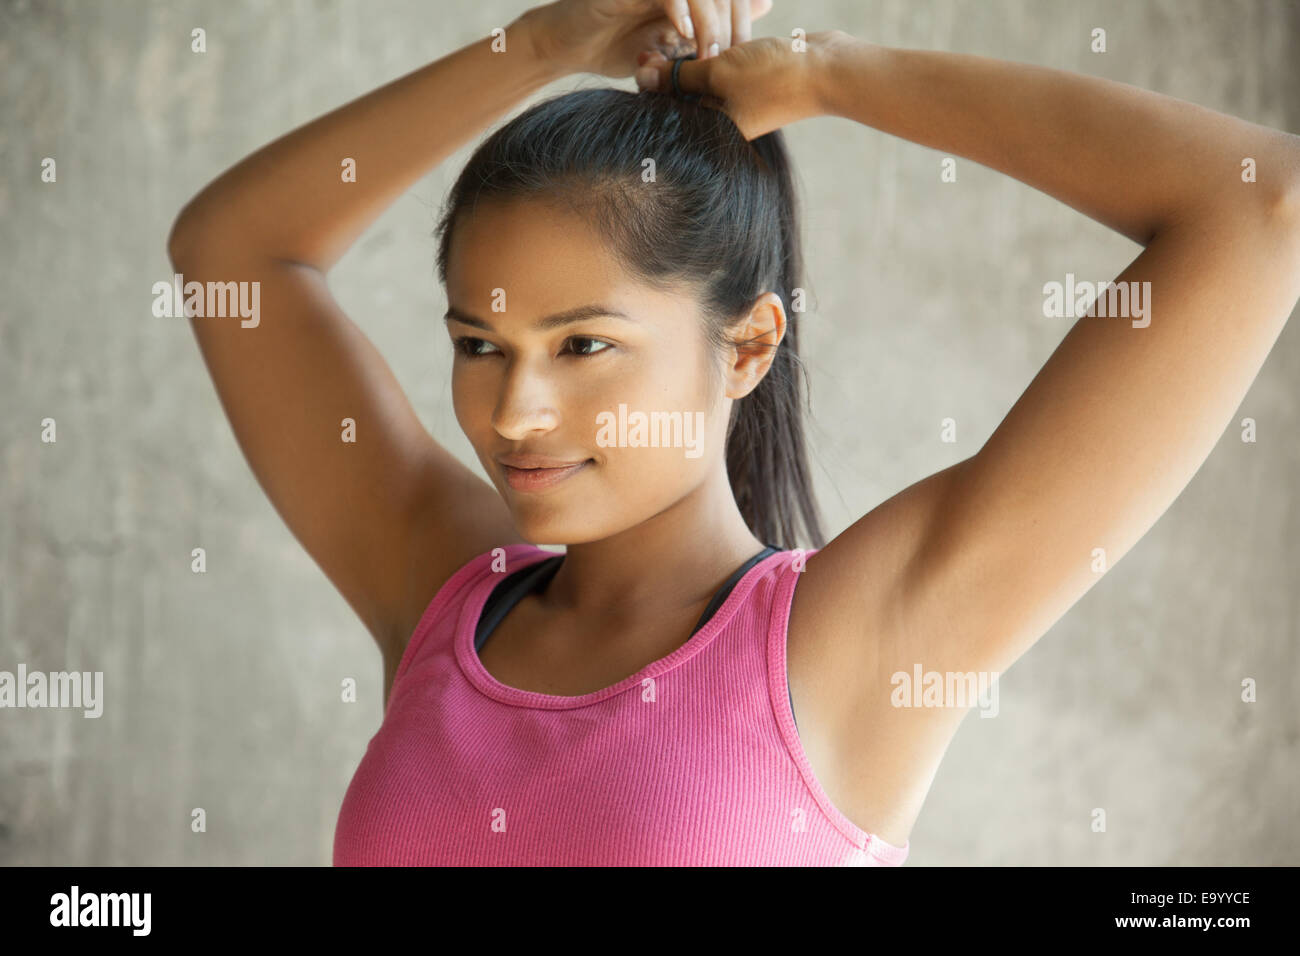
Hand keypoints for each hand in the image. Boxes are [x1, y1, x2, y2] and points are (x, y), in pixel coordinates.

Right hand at [520, 0, 773, 78]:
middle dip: (731, 25)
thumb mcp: (673, 44)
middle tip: (726, 59)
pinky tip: (682, 37)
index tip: (740, 59)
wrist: (568, 46)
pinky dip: (680, 11)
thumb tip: (763, 3)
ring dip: (709, 22)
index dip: (742, 24)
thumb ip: (711, 25)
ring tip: (706, 55)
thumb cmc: (616, 46)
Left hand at [633, 31, 847, 139]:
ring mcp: (742, 100)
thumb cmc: (775, 78)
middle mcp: (726, 119)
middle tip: (650, 46)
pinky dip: (713, 55)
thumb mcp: (719, 73)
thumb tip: (645, 75)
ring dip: (689, 59)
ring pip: (704, 79)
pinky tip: (706, 39)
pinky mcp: (755, 82)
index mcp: (715, 129)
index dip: (653, 83)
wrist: (828, 69)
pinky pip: (724, 69)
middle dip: (668, 71)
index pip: (673, 109)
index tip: (640, 58)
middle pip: (685, 95)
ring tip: (673, 39)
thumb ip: (681, 75)